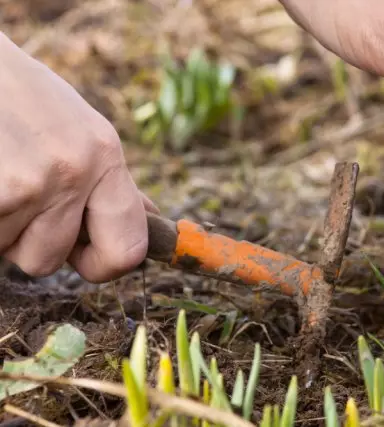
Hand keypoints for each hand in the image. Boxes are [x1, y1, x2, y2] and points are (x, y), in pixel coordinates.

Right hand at [0, 32, 156, 281]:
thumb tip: (151, 219)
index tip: (82, 253)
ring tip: (0, 172)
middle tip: (17, 195)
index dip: (103, 264)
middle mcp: (73, 172)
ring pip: (7, 252)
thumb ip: (110, 181)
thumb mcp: (80, 128)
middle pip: (47, 261)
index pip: (128, 250)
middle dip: (27, 241)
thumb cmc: (20, 96)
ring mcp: (26, 184)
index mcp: (104, 155)